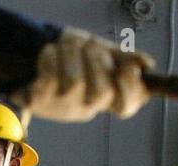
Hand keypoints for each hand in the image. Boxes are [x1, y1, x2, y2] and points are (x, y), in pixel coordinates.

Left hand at [13, 27, 153, 121]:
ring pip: (75, 81)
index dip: (130, 89)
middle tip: (90, 47)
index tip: (128, 67)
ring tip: (66, 46)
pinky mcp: (39, 101)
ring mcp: (62, 106)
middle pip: (102, 93)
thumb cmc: (70, 62)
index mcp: (104, 97)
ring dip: (72, 52)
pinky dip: (51, 56)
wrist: (29, 65)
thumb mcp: (100, 56)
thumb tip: (148, 65)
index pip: (125, 107)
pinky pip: (50, 76)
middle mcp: (85, 107)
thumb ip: (123, 59)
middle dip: (98, 61)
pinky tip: (49, 53)